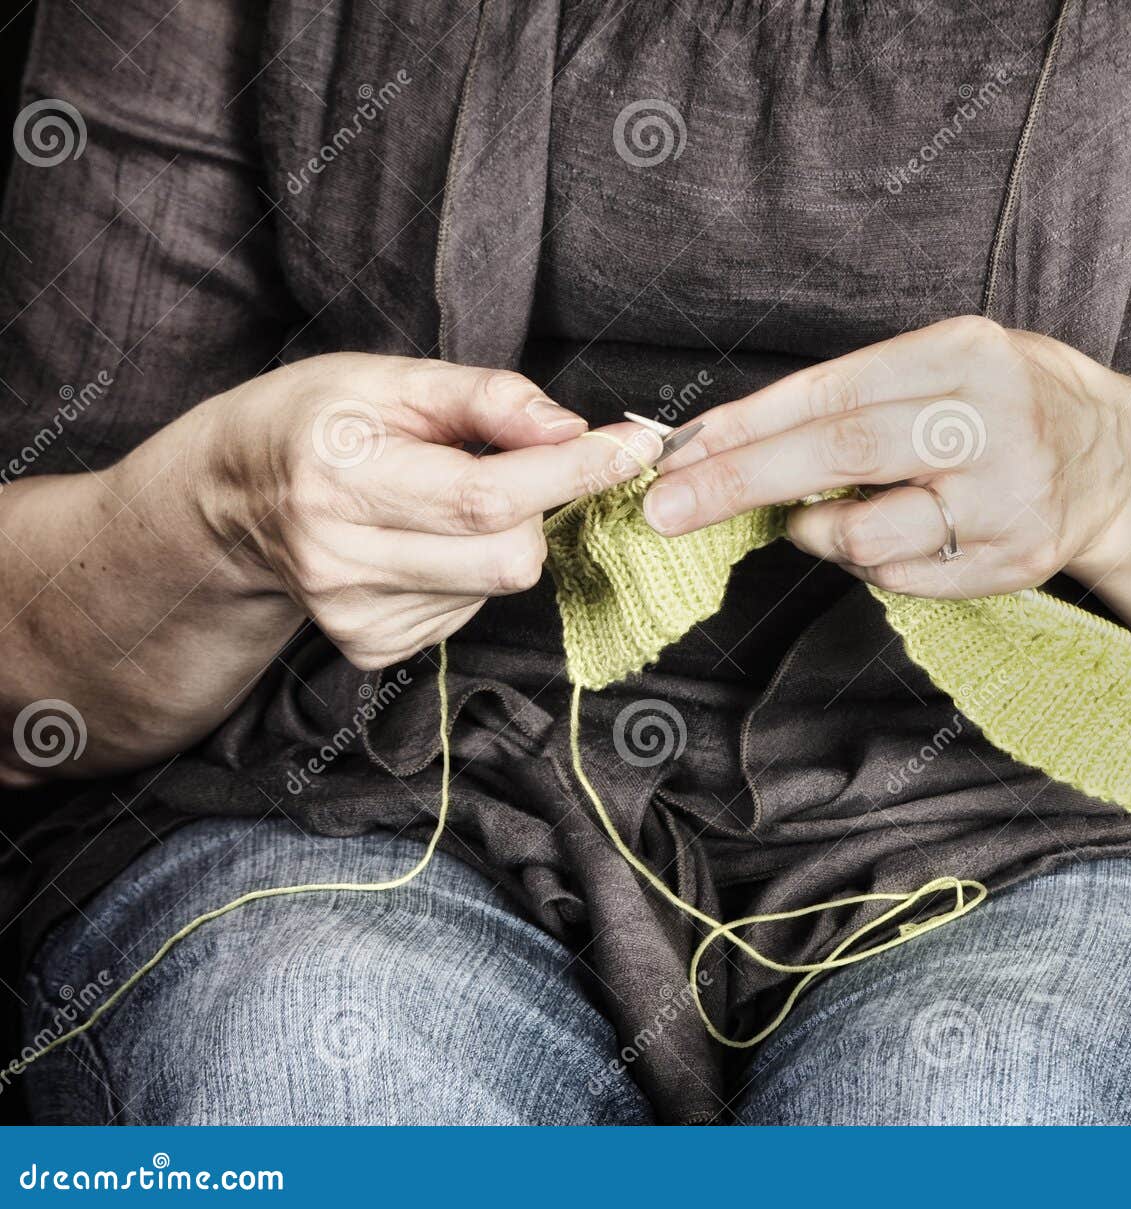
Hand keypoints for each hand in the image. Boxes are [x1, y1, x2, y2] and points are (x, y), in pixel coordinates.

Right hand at [200, 354, 660, 667]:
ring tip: (440, 499)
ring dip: (498, 538)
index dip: (574, 472)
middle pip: (507, 557)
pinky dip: (468, 570)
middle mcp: (341, 557)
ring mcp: (353, 614)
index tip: (634, 447)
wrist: (235, 495)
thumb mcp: (393, 378)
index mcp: (342, 477)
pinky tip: (423, 540)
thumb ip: (488, 398)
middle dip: (537, 507)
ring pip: (496, 586)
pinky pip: (469, 610)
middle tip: (513, 465)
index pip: (487, 495)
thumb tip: (573, 429)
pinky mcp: (370, 647)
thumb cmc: (319, 421)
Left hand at [642, 316, 1130, 597]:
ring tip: (815, 518)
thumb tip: (723, 443)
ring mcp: (1008, 500)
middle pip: (842, 454)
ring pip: (868, 535)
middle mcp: (993, 424)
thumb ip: (849, 398)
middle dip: (739, 482)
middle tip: (664, 508)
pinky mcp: (1015, 562)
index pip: (832, 393)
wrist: (1112, 459)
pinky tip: (884, 536)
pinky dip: (867, 563)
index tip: (674, 454)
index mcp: (965, 355)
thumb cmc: (998, 402)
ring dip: (814, 532)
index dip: (745, 427)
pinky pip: (903, 578)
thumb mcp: (940, 363)